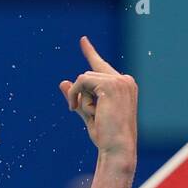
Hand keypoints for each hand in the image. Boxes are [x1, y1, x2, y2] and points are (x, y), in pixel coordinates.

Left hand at [59, 36, 137, 160]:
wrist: (117, 147)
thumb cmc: (106, 136)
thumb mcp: (88, 114)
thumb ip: (77, 97)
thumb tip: (62, 82)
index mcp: (123, 86)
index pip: (102, 66)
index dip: (90, 53)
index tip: (82, 41)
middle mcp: (125, 80)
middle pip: (88, 75)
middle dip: (78, 93)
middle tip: (76, 110)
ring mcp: (120, 81)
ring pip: (84, 78)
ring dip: (79, 97)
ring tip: (90, 114)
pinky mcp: (111, 85)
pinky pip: (82, 81)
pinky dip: (75, 95)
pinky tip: (78, 108)